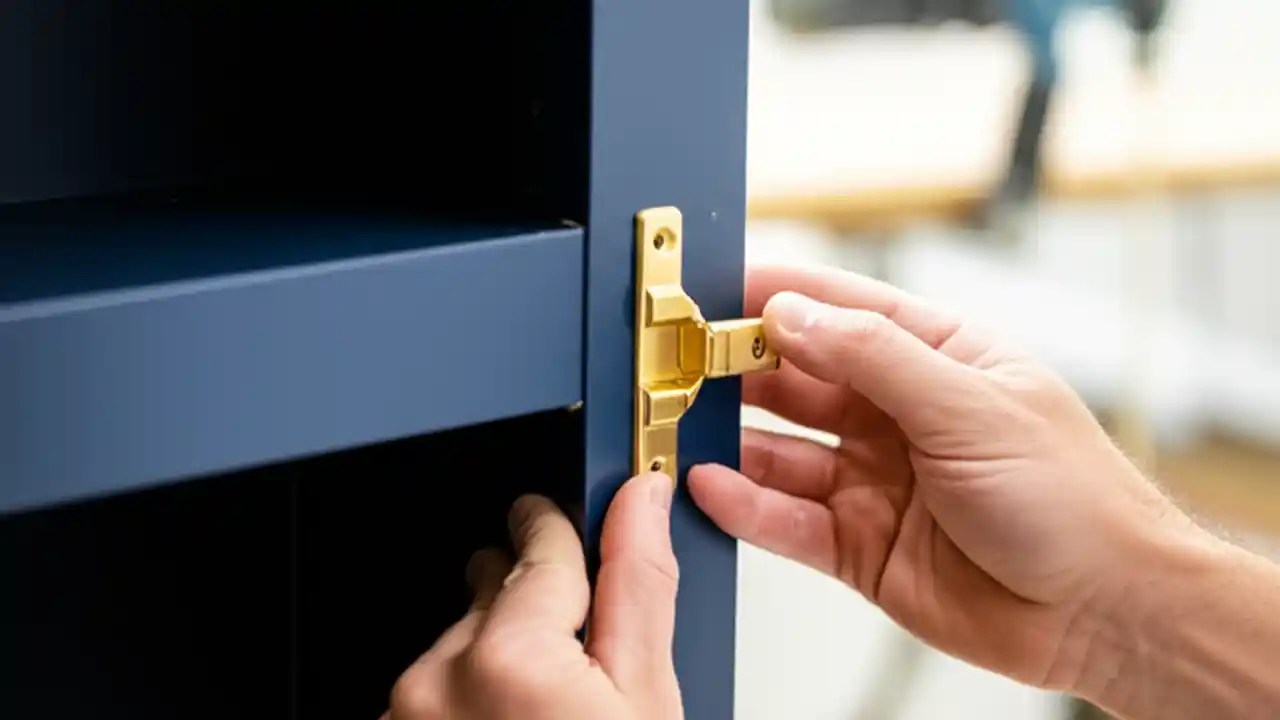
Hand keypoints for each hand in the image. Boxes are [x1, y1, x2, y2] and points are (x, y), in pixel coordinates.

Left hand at [385, 473, 682, 719]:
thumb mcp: (644, 701)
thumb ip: (637, 590)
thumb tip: (641, 500)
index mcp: (507, 658)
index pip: (538, 546)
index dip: (556, 527)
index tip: (553, 516)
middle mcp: (433, 683)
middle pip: (490, 598)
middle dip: (530, 612)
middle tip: (575, 657)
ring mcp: (400, 716)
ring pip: (458, 651)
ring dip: (495, 667)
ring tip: (541, 714)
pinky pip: (431, 697)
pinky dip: (466, 705)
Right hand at [688, 265, 1207, 691]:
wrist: (1106, 613)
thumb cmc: (1072, 498)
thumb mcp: (970, 406)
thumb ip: (875, 358)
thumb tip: (793, 313)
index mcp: (937, 359)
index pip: (844, 311)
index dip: (779, 296)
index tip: (716, 291)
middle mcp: (899, 416)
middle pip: (799, 379)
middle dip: (740, 369)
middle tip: (683, 363)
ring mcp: (875, 481)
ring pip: (782, 450)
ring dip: (732, 440)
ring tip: (682, 429)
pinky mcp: (860, 545)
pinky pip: (788, 519)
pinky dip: (747, 504)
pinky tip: (712, 487)